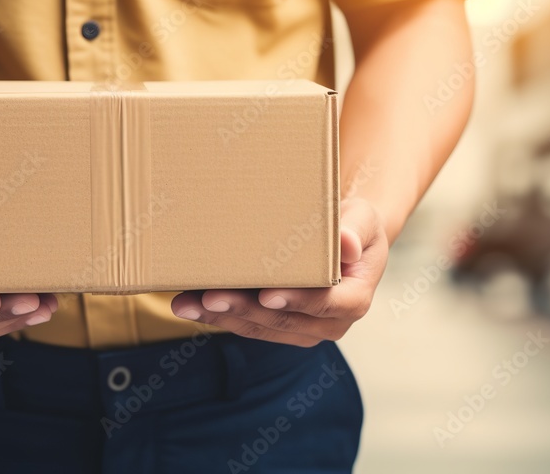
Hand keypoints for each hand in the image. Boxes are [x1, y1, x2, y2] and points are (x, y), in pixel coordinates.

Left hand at [171, 198, 387, 346]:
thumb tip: (348, 243)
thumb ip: (355, 229)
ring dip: (221, 316)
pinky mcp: (279, 328)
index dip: (297, 300)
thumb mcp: (362, 219)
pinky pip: (248, 325)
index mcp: (354, 299)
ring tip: (187, 303)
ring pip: (259, 327)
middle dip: (244, 309)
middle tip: (210, 297)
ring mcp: (303, 330)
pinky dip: (219, 315)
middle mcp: (330, 323)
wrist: (345, 241)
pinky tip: (191, 303)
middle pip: (283, 320)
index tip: (266, 293)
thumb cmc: (353, 225)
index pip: (326, 304)